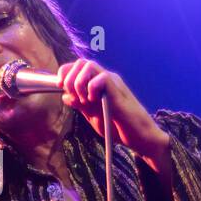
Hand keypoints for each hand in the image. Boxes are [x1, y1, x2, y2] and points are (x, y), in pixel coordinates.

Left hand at [56, 58, 171, 169]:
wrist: (140, 138)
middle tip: (73, 96)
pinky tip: (93, 101)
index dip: (65, 72)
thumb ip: (81, 106)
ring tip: (83, 99)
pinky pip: (102, 78)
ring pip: (89, 66)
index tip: (60, 86)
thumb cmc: (119, 128)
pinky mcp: (118, 92)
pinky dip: (91, 88)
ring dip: (79, 82)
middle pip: (81, 62)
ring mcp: (113, 84)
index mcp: (99, 84)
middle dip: (69, 78)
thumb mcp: (93, 117)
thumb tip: (65, 96)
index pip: (78, 66)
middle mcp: (106, 79)